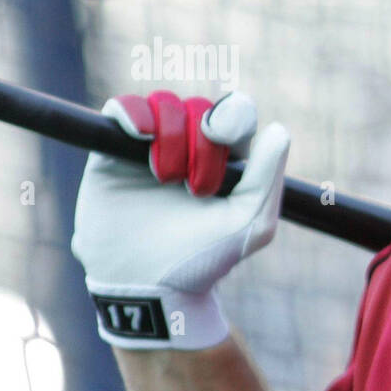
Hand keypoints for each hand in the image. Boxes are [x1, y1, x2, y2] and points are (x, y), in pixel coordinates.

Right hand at [70, 90, 288, 349]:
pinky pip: (123, 108)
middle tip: (196, 186)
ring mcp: (150, 149)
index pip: (235, 114)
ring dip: (170, 135)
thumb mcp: (250, 223)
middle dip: (201, 141)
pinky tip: (140, 134)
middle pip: (199, 108)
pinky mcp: (112, 153)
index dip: (233, 116)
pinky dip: (133, 112)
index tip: (224, 137)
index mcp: (226, 161)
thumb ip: (267, 177)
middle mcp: (189, 149)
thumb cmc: (204, 259)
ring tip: (165, 177)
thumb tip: (278, 130)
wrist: (148, 286)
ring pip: (164, 104)